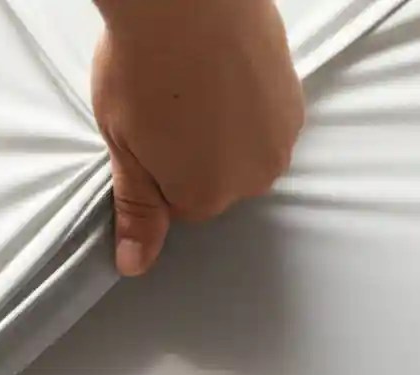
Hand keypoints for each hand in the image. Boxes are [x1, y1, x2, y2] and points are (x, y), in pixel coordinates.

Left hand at [92, 0, 304, 275]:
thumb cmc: (146, 64)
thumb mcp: (122, 143)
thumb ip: (137, 208)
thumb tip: (135, 264)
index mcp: (203, 197)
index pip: (177, 202)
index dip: (156, 164)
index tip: (145, 129)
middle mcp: (252, 179)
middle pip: (216, 179)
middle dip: (193, 150)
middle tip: (168, 103)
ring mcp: (280, 140)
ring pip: (245, 150)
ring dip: (225, 126)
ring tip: (196, 83)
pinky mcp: (297, 103)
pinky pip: (268, 119)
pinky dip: (249, 102)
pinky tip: (225, 71)